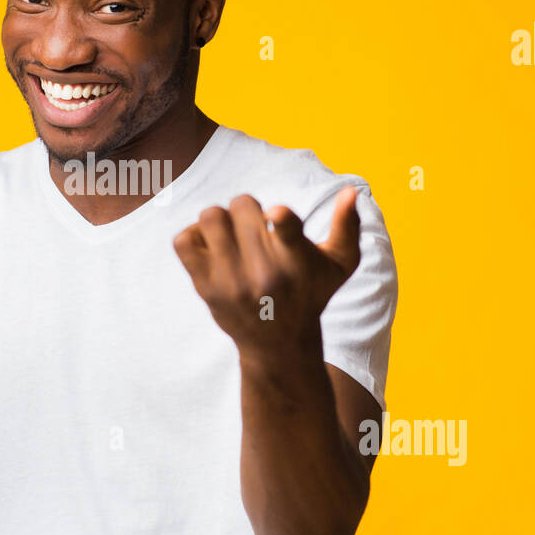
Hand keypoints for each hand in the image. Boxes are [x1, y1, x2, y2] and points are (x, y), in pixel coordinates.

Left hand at [172, 188, 360, 356]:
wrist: (278, 345)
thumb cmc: (311, 294)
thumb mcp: (339, 265)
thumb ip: (347, 225)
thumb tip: (350, 190)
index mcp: (297, 262)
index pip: (288, 233)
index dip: (281, 218)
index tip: (277, 214)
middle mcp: (264, 273)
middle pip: (242, 205)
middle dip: (248, 209)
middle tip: (255, 228)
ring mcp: (231, 281)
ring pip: (211, 216)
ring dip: (222, 219)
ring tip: (233, 236)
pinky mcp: (206, 287)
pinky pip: (184, 240)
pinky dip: (195, 235)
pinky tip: (213, 247)